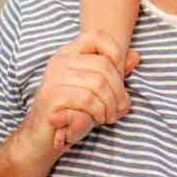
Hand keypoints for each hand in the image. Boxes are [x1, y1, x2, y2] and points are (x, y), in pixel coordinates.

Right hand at [22, 31, 138, 161]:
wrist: (40, 140)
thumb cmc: (71, 113)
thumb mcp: (96, 92)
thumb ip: (114, 74)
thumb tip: (136, 56)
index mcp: (69, 53)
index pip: (97, 36)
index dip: (116, 54)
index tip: (119, 78)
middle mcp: (59, 60)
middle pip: (104, 66)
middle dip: (118, 92)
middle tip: (116, 109)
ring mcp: (53, 78)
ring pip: (98, 84)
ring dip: (108, 107)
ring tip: (105, 117)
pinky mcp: (51, 97)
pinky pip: (87, 101)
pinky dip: (98, 114)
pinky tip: (92, 122)